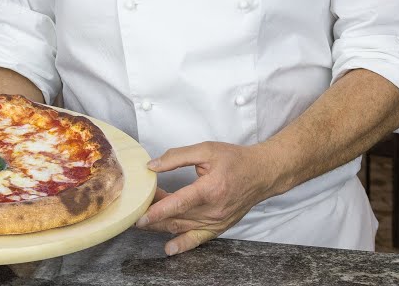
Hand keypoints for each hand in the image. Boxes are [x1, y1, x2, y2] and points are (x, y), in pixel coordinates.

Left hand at [134, 141, 280, 255]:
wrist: (262, 174)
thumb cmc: (235, 160)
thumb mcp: (207, 150)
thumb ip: (178, 157)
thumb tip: (153, 166)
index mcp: (211, 189)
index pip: (180, 203)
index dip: (158, 210)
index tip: (141, 214)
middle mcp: (214, 210)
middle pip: (177, 218)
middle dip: (154, 217)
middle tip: (136, 211)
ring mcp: (217, 221)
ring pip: (183, 228)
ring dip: (162, 226)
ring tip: (144, 221)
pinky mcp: (219, 227)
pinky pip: (198, 239)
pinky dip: (183, 245)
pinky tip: (169, 249)